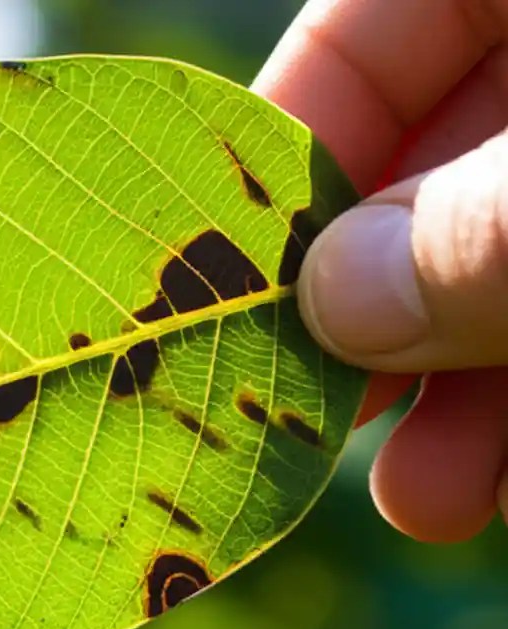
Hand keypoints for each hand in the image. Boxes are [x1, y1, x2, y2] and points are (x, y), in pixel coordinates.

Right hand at [254, 0, 507, 542]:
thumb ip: (482, 231)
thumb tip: (334, 304)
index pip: (360, 37)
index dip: (283, 161)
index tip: (229, 289)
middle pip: (425, 176)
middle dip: (379, 322)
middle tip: (318, 423)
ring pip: (501, 259)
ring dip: (457, 391)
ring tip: (426, 500)